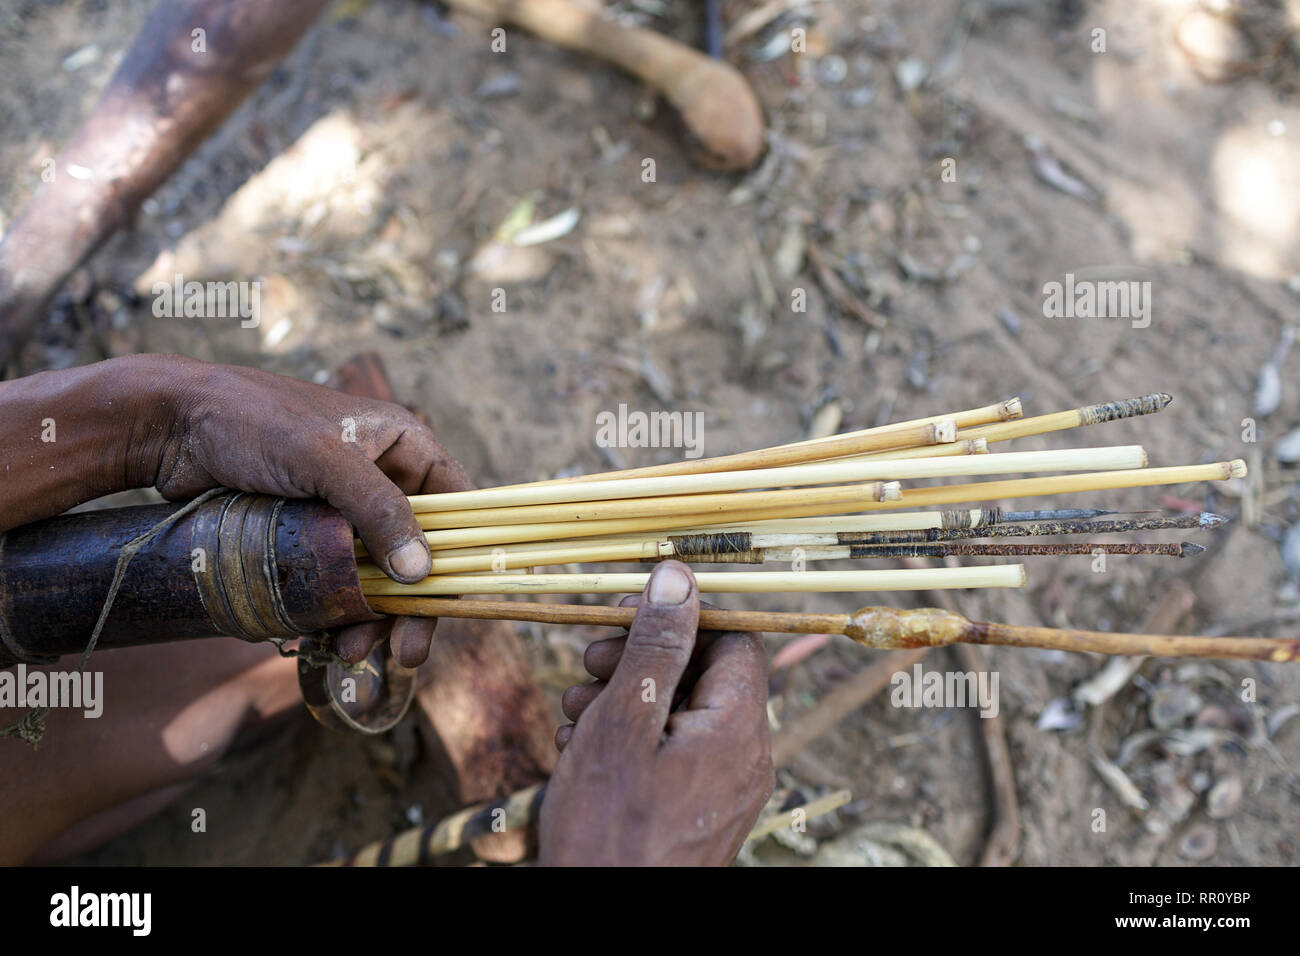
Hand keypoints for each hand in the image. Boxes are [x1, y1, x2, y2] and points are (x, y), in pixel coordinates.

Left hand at [150, 357, 468, 666]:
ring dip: (372, 616)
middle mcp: (380, 476)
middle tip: (407, 653)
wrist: (169, 425)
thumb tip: (421, 574)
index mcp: (402, 444)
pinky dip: (337, 610)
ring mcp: (341, 507)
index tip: (453, 603)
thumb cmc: (254, 421)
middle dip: (413, 604)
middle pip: (418, 550)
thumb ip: (377, 511)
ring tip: (352, 653)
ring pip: (376, 573)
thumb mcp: (325, 459)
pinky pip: (336, 578)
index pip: (458, 503)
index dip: (463, 554)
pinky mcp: (306, 531)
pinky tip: (326, 637)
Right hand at [538, 561, 773, 865]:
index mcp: (739, 729)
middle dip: (643, 658)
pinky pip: (676, 754)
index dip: (681, 617)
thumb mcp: (624, 720)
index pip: (734, 639)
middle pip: (705, 675)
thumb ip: (655, 645)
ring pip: (682, 714)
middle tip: (589, 663)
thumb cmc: (610, 831)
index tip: (624, 616)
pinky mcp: (700, 812)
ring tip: (575, 713)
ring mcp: (725, 789)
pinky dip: (633, 739)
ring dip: (628, 698)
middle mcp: (745, 758)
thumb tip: (678, 576)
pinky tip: (583, 749)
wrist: (606, 923)